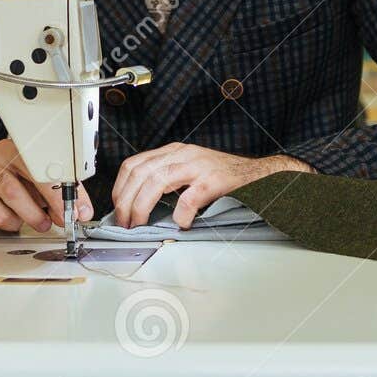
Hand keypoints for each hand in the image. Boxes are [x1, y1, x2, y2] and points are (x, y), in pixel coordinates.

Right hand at [0, 138, 94, 232]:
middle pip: (31, 176)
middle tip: (62, 219)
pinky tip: (16, 220)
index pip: (50, 164)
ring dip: (32, 215)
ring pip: (13, 195)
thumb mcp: (44, 179)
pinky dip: (11, 222)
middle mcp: (4, 155)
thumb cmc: (19, 177)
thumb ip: (63, 192)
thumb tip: (81, 212)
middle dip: (52, 203)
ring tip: (42, 223)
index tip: (77, 209)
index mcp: (25, 147)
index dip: (65, 188)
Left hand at [111, 144, 312, 229]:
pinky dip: (180, 213)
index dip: (119, 188)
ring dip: (142, 206)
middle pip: (140, 173)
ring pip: (157, 181)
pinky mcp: (214, 180)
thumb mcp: (188, 170)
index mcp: (173, 151)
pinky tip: (180, 223)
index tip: (117, 209)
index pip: (134, 164)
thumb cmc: (223, 176)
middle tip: (125, 223)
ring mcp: (198, 165)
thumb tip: (136, 205)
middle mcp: (182, 154)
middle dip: (126, 201)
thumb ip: (166, 180)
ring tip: (140, 224)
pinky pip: (190, 197)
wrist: (259, 174)